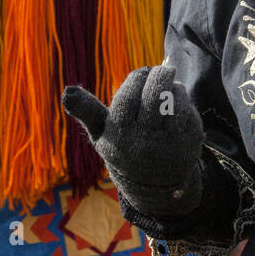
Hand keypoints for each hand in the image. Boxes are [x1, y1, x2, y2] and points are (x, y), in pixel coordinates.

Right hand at [63, 65, 203, 218]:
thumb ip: (87, 111)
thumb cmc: (124, 148)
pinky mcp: (188, 141)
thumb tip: (66, 91)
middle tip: (157, 70)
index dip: (136, 79)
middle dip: (157, 75)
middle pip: (154, 96)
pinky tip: (177, 96)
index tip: (139, 74)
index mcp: (119, 137)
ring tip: (168, 79)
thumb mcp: (101, 134)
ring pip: (173, 100)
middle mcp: (144, 141)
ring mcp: (168, 142)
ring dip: (171, 84)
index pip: (127, 97)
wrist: (156, 185)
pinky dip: (183, 97)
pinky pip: (188, 109)